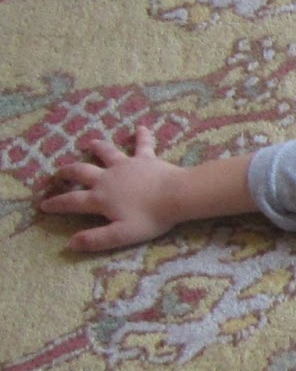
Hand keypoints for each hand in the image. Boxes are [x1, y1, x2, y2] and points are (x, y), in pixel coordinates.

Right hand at [38, 125, 190, 251]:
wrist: (176, 195)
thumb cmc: (150, 217)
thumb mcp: (120, 235)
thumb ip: (95, 239)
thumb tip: (70, 243)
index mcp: (100, 198)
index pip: (72, 201)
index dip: (56, 203)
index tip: (43, 204)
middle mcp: (108, 178)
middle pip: (82, 172)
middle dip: (68, 172)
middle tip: (58, 172)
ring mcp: (127, 165)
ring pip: (107, 153)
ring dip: (98, 147)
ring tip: (90, 143)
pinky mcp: (146, 158)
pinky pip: (143, 144)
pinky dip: (142, 136)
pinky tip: (142, 127)